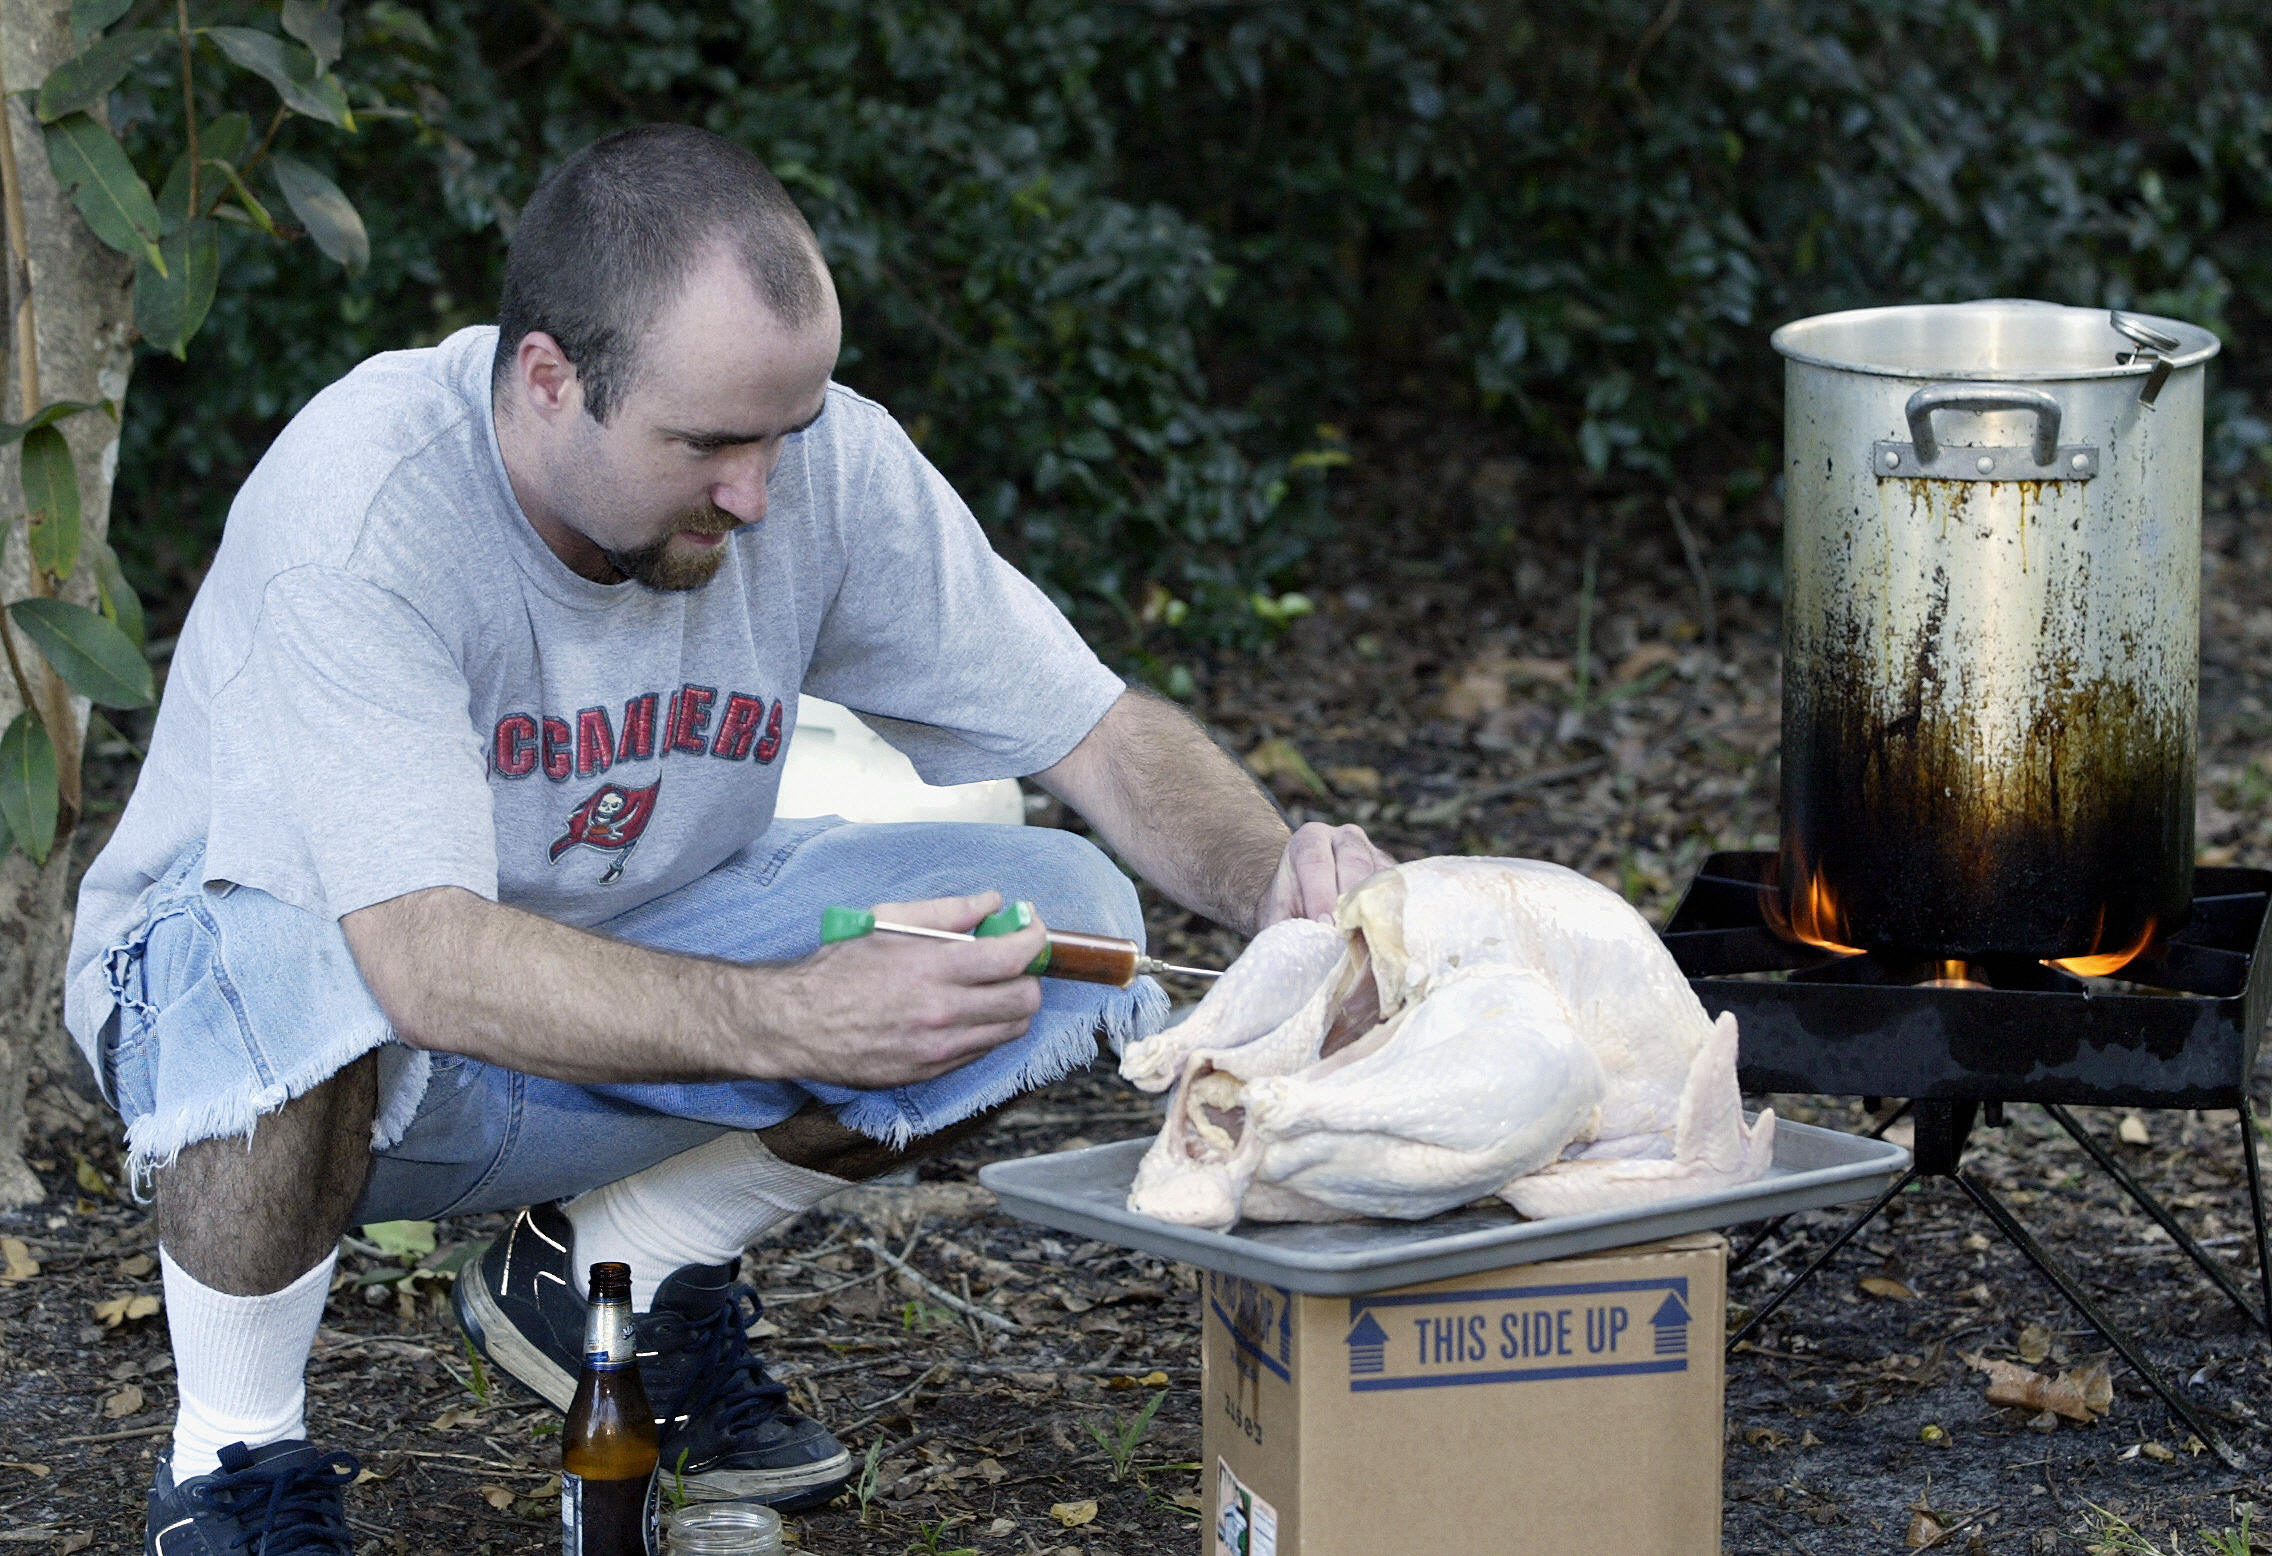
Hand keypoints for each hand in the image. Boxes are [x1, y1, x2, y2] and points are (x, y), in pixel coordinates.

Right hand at [768, 891, 1047, 1087]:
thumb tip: (992, 903)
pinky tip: (966, 1009)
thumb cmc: (839, 968)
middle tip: (1015, 960)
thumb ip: (946, 911)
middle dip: (1030, 975)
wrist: (799, 1024)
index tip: (1031, 927)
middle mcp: (942, 1012)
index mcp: (932, 968)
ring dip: (1014, 1004)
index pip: (1014, 957)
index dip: (1035, 938)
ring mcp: (939, 1047)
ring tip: (993, 985)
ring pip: (1012, 1029)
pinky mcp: (932, 1071)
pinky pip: (983, 1049)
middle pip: (1025, 1000)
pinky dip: (987, 1027)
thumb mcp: (886, 922)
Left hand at [1253, 822, 1395, 928]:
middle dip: (1351, 899)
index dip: (1320, 893)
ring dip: (1376, 907)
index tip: (1324, 924)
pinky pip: (1399, 889)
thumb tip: (1300, 952)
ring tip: (1369, 940)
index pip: (1315, 860)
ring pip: (1380, 874)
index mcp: (1310, 840)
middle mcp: (1345, 838)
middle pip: (1353, 861)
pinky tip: (1386, 937)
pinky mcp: (1395, 873)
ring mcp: (1374, 853)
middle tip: (1348, 934)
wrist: (1309, 898)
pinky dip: (1393, 912)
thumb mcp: (1277, 913)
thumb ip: (1282, 928)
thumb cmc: (1291, 907)